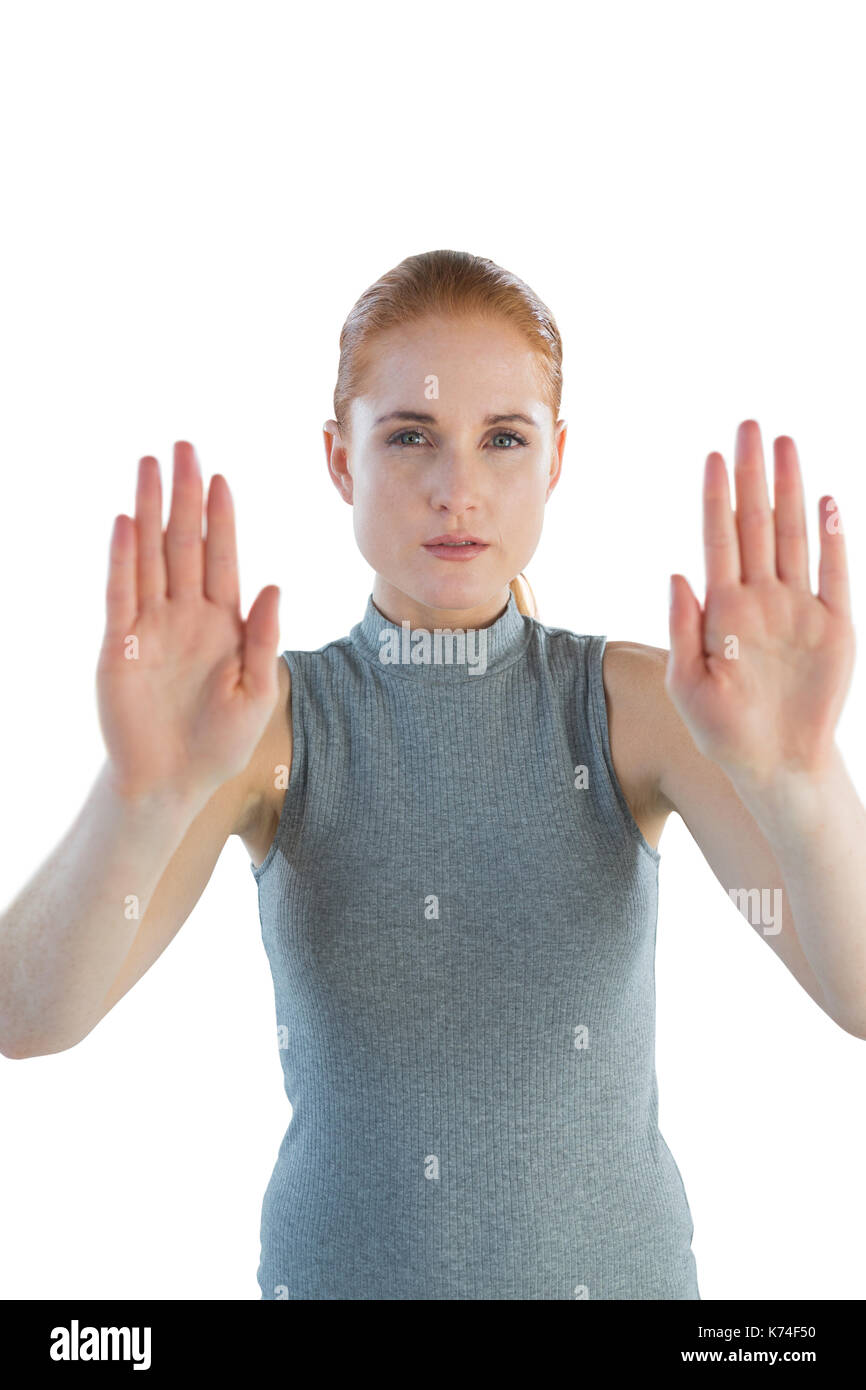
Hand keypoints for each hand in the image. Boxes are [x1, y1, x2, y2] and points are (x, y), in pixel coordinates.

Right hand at [96, 441, 280, 803]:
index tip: (221, 479)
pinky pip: (121, 593)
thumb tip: (275, 585)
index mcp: (223, 623)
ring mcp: (150, 626)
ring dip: (150, 511)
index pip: (222, 558)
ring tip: (149, 466)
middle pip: (184, 543)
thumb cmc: (220, 742)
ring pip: (150, 556)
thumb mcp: (257, 693)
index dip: (221, 519)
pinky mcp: (118, 645)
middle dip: (184, 496)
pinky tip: (125, 523)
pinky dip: (123, 559)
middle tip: (183, 447)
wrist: (173, 782)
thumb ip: (264, 639)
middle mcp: (185, 615)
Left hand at [666, 419, 854, 784]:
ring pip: (795, 536)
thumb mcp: (689, 684)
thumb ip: (682, 629)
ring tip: (785, 445)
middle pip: (757, 524)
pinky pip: (836, 574)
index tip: (713, 456)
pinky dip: (835, 539)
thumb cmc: (722, 729)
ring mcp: (799, 608)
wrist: (776, 765)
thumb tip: (676, 573)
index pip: (718, 539)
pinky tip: (829, 501)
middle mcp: (761, 598)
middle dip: (753, 475)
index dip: (716, 497)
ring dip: (791, 490)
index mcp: (722, 608)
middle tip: (750, 425)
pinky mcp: (834, 626)